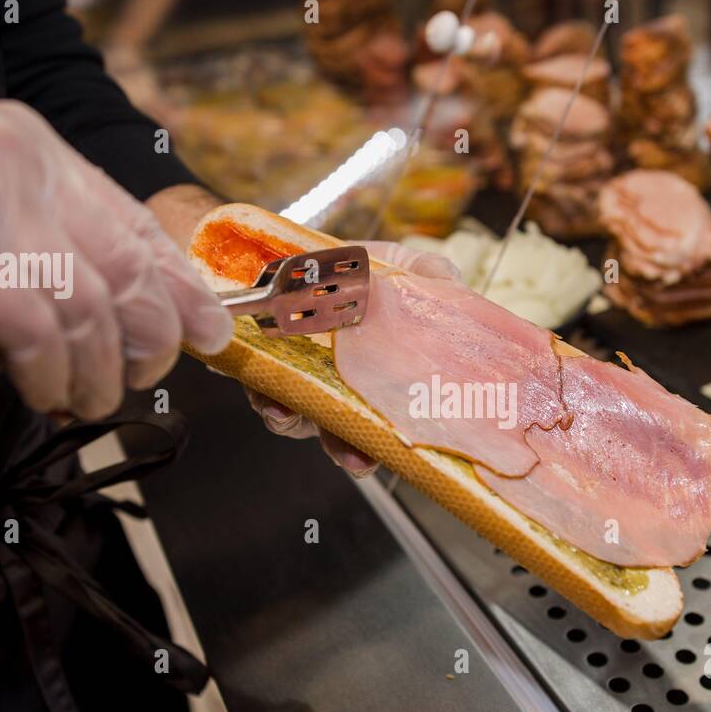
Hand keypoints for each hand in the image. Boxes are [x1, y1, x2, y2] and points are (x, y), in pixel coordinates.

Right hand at [0, 100, 232, 418]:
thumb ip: (45, 239)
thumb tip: (139, 305)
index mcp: (23, 140)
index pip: (131, 220)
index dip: (178, 285)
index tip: (207, 329)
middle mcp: (10, 157)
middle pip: (124, 268)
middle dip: (149, 339)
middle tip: (140, 378)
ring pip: (89, 312)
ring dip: (96, 375)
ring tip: (83, 399)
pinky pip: (38, 337)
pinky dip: (49, 377)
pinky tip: (42, 392)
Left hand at [241, 239, 461, 477]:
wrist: (304, 253)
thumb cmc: (364, 273)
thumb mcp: (405, 269)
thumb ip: (431, 278)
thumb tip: (451, 286)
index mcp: (378, 379)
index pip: (385, 425)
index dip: (387, 445)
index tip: (393, 455)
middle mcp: (340, 390)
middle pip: (343, 435)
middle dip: (347, 451)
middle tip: (357, 459)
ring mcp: (301, 380)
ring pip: (296, 418)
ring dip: (291, 421)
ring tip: (288, 414)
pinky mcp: (263, 364)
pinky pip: (259, 388)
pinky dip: (261, 393)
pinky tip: (265, 391)